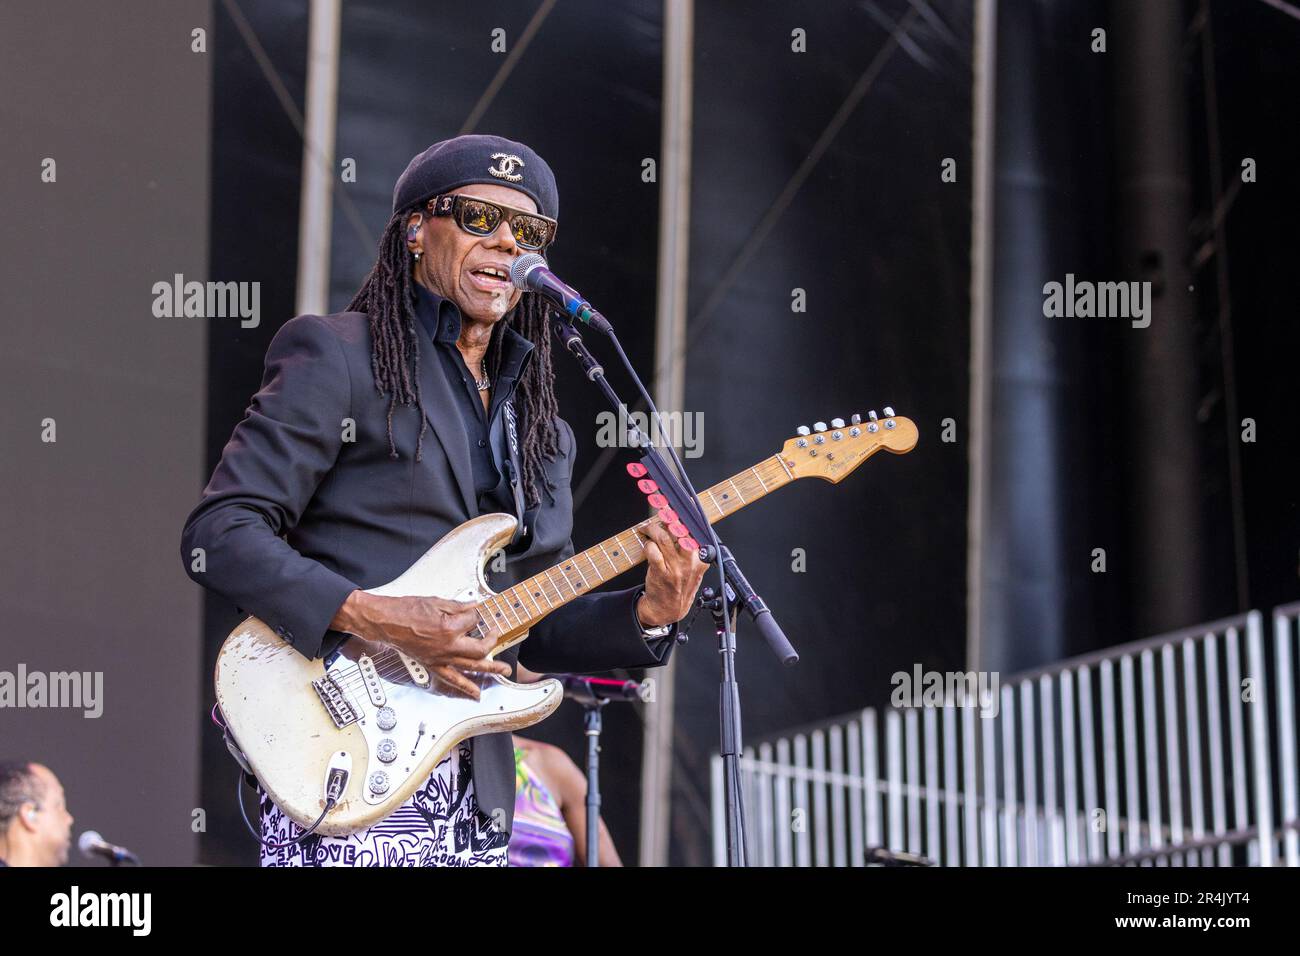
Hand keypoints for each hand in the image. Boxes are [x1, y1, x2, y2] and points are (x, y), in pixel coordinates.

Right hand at [331, 591, 510, 699]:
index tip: (474, 612)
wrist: (386, 622)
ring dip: (490, 668)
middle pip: (479, 648)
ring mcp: (441, 658)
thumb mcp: (436, 602)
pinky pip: (451, 679)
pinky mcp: (433, 665)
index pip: (474, 621)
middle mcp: (448, 646)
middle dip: (491, 641)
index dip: (476, 615)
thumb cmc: (406, 610)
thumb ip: (459, 606)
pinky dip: (465, 687)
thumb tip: (475, 607)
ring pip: (471, 666)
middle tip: (497, 635)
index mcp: (450, 628)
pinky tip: (476, 694)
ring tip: (504, 670)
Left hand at [637, 520, 708, 626]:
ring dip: (652, 529)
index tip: (680, 504)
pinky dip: (647, 544)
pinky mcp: (661, 573)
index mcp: (702, 559)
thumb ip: (693, 550)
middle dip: (669, 517)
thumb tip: (682, 524)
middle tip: (661, 510)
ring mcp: (675, 568)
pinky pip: (652, 551)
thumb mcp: (695, 570)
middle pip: (681, 531)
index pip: (695, 532)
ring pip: (663, 538)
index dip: (686, 516)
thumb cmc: (680, 586)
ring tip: (647, 528)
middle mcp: (690, 562)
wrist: (669, 610)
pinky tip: (647, 544)